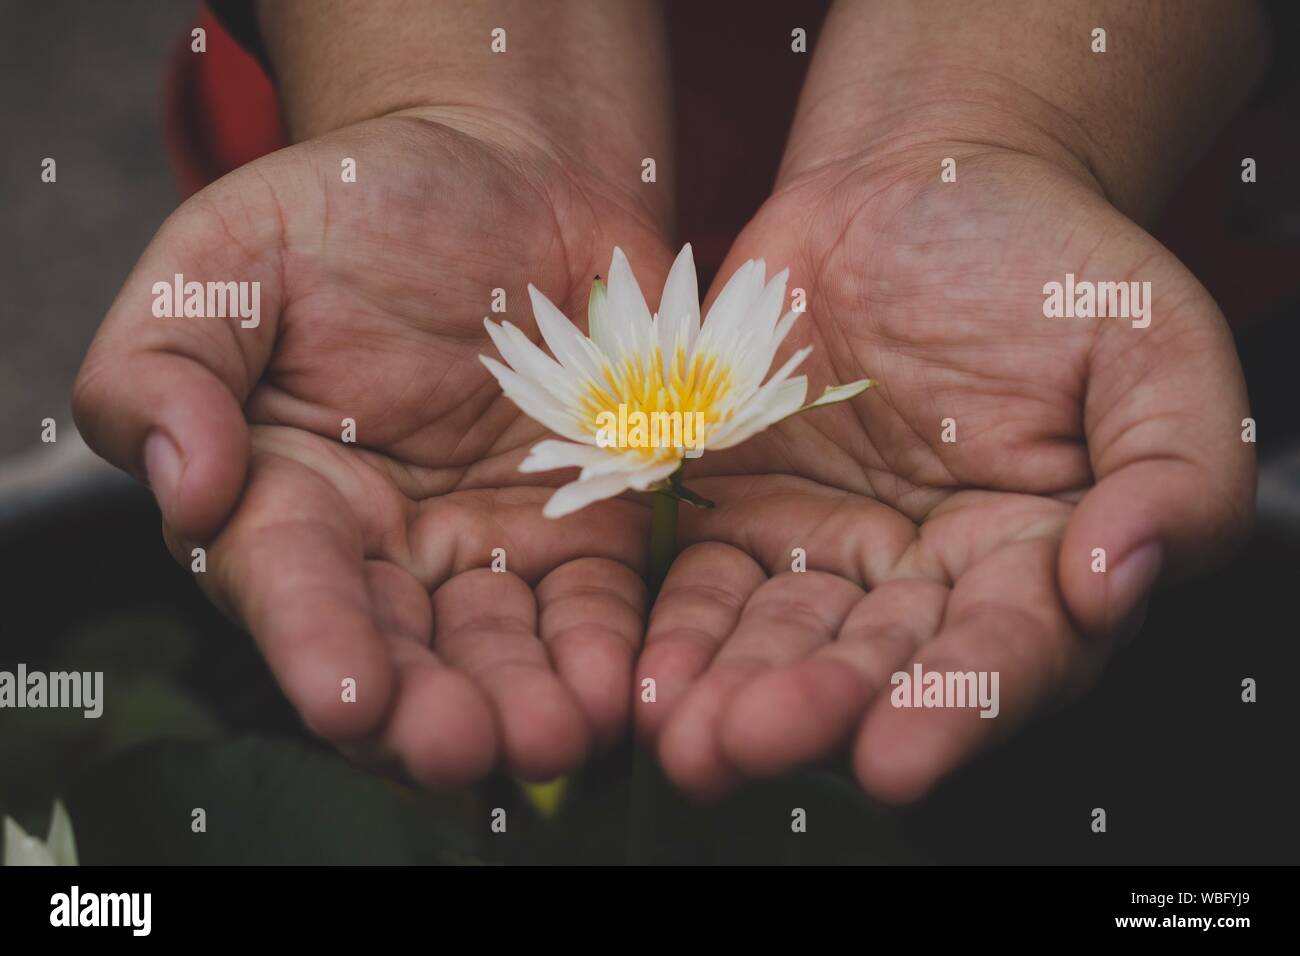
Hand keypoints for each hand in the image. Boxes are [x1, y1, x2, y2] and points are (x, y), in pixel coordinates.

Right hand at [73, 110, 674, 784]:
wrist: (504, 170)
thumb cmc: (355, 208)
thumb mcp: (231, 255)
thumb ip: (170, 362)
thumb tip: (184, 487)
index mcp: (286, 495)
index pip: (293, 588)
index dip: (317, 645)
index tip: (347, 699)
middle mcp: (386, 545)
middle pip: (402, 650)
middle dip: (429, 712)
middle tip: (461, 749)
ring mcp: (493, 543)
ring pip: (503, 649)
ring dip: (525, 704)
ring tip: (549, 737)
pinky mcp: (590, 525)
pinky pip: (596, 603)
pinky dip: (605, 648)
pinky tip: (615, 686)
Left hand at [636, 140, 1253, 801]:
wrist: (917, 191)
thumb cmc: (1044, 266)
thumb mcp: (1149, 341)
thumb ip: (1176, 466)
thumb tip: (1120, 578)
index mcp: (1033, 559)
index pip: (1003, 653)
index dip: (955, 706)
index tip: (898, 756)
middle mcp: (925, 579)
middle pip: (874, 662)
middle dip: (817, 711)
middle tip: (756, 744)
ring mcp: (825, 549)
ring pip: (781, 640)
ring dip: (733, 694)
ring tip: (688, 740)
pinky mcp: (742, 512)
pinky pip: (708, 583)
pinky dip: (680, 631)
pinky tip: (648, 679)